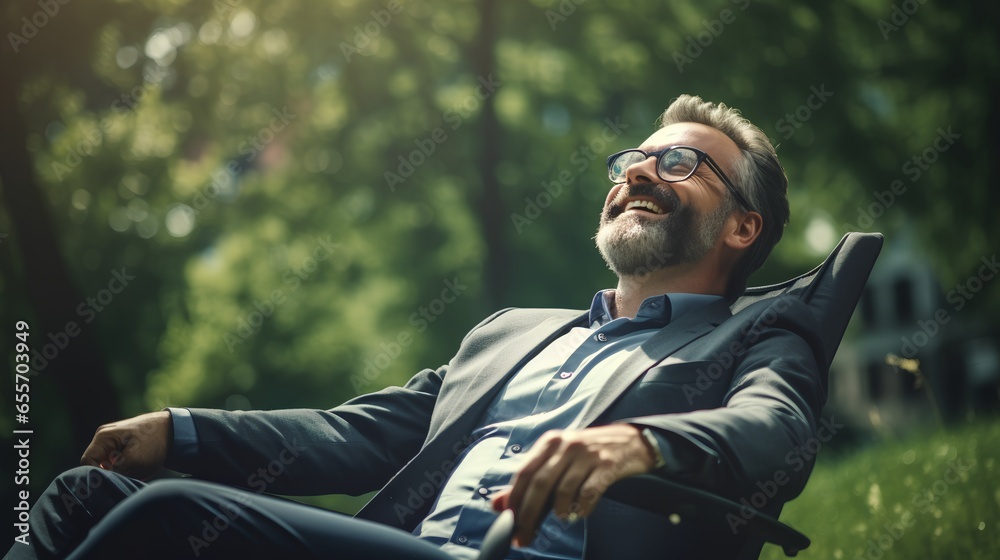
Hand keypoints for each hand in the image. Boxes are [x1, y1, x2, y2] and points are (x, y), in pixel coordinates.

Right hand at [80, 411, 171, 479]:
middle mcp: (105, 436)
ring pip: (108, 464)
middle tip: (126, 477)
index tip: (112, 482)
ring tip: (135, 471)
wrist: (177, 430)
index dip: (95, 475)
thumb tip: (99, 484)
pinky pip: (117, 460)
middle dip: (110, 474)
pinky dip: (126, 467)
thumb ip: (113, 473)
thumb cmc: (154, 443)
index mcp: (103, 437)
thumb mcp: (133, 462)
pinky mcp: (124, 444)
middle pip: (96, 463)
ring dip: (120, 471)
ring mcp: (114, 439)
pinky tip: (139, 468)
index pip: (86, 462)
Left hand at [491, 424, 656, 546]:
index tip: (508, 523)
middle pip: (540, 484)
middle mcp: (566, 445)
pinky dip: (580, 509)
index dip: (514, 500)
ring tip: (561, 517)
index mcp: (550, 442)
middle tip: (523, 536)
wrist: (631, 442)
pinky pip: (588, 494)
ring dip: (558, 511)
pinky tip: (579, 512)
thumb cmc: (588, 454)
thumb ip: (529, 482)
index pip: (524, 472)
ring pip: (563, 490)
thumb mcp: (557, 460)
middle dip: (528, 514)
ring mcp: (588, 455)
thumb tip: (497, 504)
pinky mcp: (607, 466)